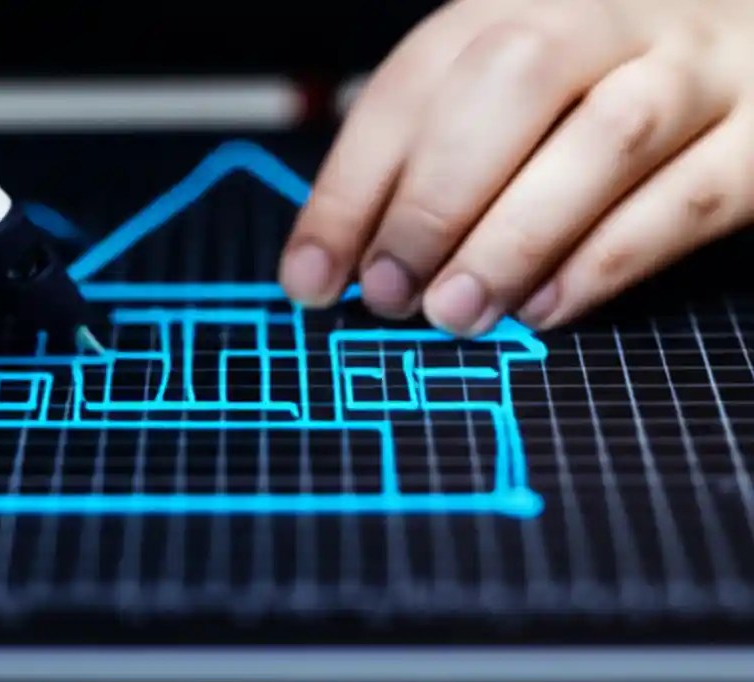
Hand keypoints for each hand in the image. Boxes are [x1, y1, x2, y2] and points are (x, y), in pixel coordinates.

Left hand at [279, 0, 753, 334]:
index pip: (415, 82)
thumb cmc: (601, 80)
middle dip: (433, 202)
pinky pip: (684, 200)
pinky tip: (543, 308)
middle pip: (512, 84)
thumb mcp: (511, 86)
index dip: (351, 186)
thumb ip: (437, 149)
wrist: (753, 38)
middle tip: (390, 293)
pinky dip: (602, 263)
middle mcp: (611, 17)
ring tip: (455, 311)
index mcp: (522, 2)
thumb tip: (345, 256)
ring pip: (605, 139)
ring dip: (513, 238)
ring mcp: (698, 70)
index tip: (310, 276)